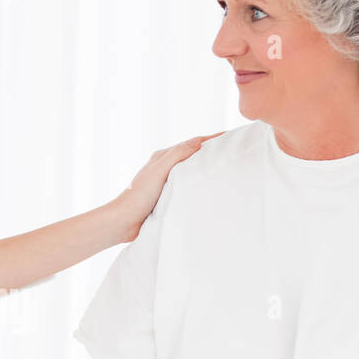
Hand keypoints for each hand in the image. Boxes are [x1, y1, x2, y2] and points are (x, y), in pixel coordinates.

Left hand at [109, 133, 223, 243]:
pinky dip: (200, 186)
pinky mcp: (168, 198)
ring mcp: (167, 183)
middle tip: (235, 152)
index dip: (212, 139)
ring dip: (208, 169)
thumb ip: (178, 155)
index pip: (192, 144)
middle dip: (213, 153)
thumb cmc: (138, 195)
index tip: (232, 136)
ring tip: (228, 169)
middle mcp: (165, 168)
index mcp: (163, 157)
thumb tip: (199, 141)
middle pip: (194, 156)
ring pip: (192, 172)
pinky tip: (210, 190)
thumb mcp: (159, 170)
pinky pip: (188, 188)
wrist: (123, 222)